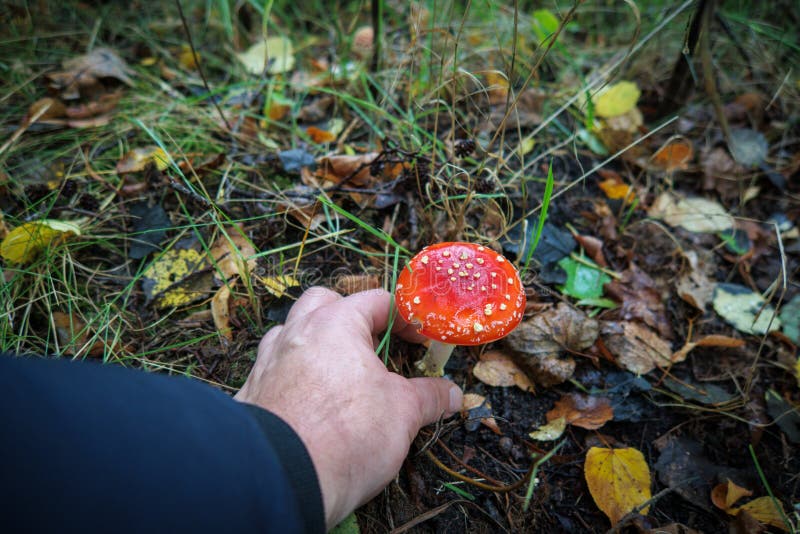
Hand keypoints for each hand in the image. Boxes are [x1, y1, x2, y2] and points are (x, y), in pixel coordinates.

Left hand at [235, 287, 462, 528]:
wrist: (281, 480)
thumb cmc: (347, 434)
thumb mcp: (403, 412)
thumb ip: (428, 396)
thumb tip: (451, 393)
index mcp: (335, 324)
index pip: (376, 300)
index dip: (404, 318)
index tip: (419, 341)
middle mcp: (297, 333)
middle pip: (324, 303)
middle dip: (351, 317)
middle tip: (374, 346)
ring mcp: (269, 361)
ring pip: (293, 332)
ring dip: (317, 343)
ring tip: (341, 373)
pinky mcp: (251, 392)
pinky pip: (276, 368)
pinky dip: (296, 375)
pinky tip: (311, 401)